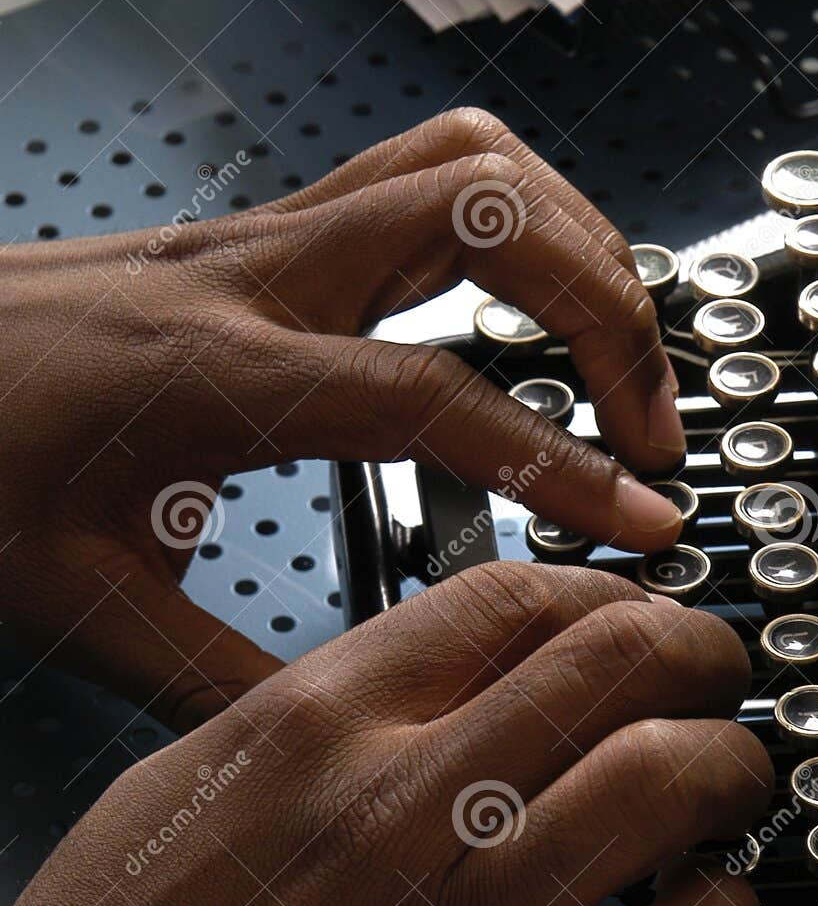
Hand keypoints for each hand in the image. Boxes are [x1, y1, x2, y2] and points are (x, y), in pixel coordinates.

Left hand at [0, 109, 684, 729]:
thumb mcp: (77, 600)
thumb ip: (214, 677)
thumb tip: (334, 744)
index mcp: (216, 374)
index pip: (433, 395)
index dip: (559, 459)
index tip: (644, 521)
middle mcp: (257, 275)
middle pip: (486, 215)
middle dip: (606, 311)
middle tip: (652, 426)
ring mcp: (265, 235)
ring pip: (467, 161)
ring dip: (576, 241)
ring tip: (621, 353)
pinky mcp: (269, 231)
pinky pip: (428, 172)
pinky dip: (520, 219)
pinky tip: (532, 303)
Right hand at [0, 562, 770, 905]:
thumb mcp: (181, 798)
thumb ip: (314, 728)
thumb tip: (438, 686)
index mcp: (308, 730)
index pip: (510, 599)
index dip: (607, 595)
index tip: (634, 616)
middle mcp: (391, 812)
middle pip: (613, 664)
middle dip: (702, 654)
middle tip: (719, 682)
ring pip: (661, 786)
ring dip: (732, 769)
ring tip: (734, 785)